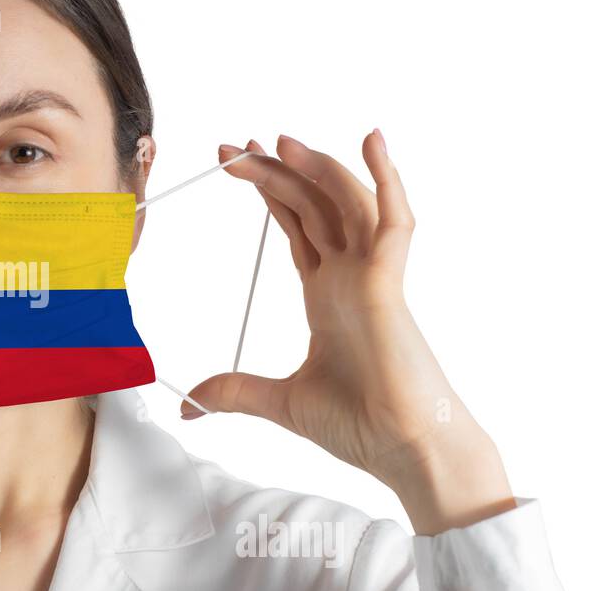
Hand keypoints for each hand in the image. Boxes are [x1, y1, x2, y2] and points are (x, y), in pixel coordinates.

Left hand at [184, 131, 514, 534]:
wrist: (403, 451)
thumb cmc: (359, 425)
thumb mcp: (279, 402)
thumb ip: (234, 393)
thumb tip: (187, 406)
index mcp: (327, 294)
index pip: (296, 224)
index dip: (267, 191)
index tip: (231, 163)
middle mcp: (351, 275)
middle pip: (313, 203)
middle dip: (274, 170)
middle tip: (233, 145)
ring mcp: (373, 275)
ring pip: (346, 201)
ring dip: (316, 166)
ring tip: (277, 139)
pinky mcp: (391, 284)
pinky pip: (394, 221)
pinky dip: (386, 178)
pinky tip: (371, 140)